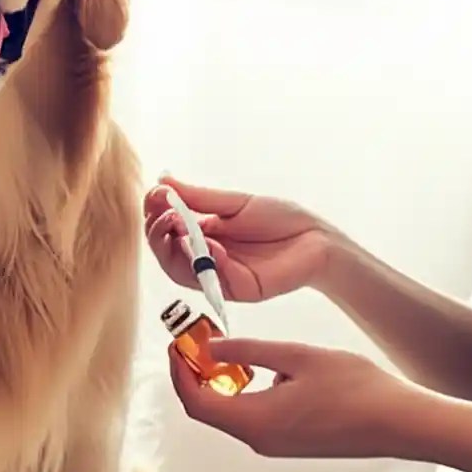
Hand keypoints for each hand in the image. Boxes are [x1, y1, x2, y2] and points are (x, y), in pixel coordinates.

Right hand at [143, 176, 338, 302]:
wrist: (316, 238)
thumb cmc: (280, 219)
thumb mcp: (234, 203)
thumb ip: (198, 198)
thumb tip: (162, 181)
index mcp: (203, 235)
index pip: (166, 231)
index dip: (155, 215)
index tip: (154, 195)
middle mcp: (206, 258)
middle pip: (166, 255)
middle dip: (157, 234)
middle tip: (163, 215)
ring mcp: (220, 276)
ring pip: (181, 272)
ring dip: (174, 249)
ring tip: (178, 225)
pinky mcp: (238, 290)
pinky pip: (213, 280)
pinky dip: (208, 260)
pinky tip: (212, 244)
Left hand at [168, 337, 424, 458]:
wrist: (399, 423)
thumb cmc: (356, 387)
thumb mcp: (298, 357)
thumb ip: (250, 351)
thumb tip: (211, 346)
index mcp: (255, 421)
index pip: (195, 401)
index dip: (180, 371)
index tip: (178, 342)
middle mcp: (259, 440)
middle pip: (209, 409)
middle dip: (197, 374)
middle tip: (199, 339)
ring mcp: (275, 445)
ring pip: (232, 413)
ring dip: (222, 381)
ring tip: (227, 346)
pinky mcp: (291, 443)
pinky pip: (253, 417)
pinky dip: (244, 392)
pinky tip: (262, 367)